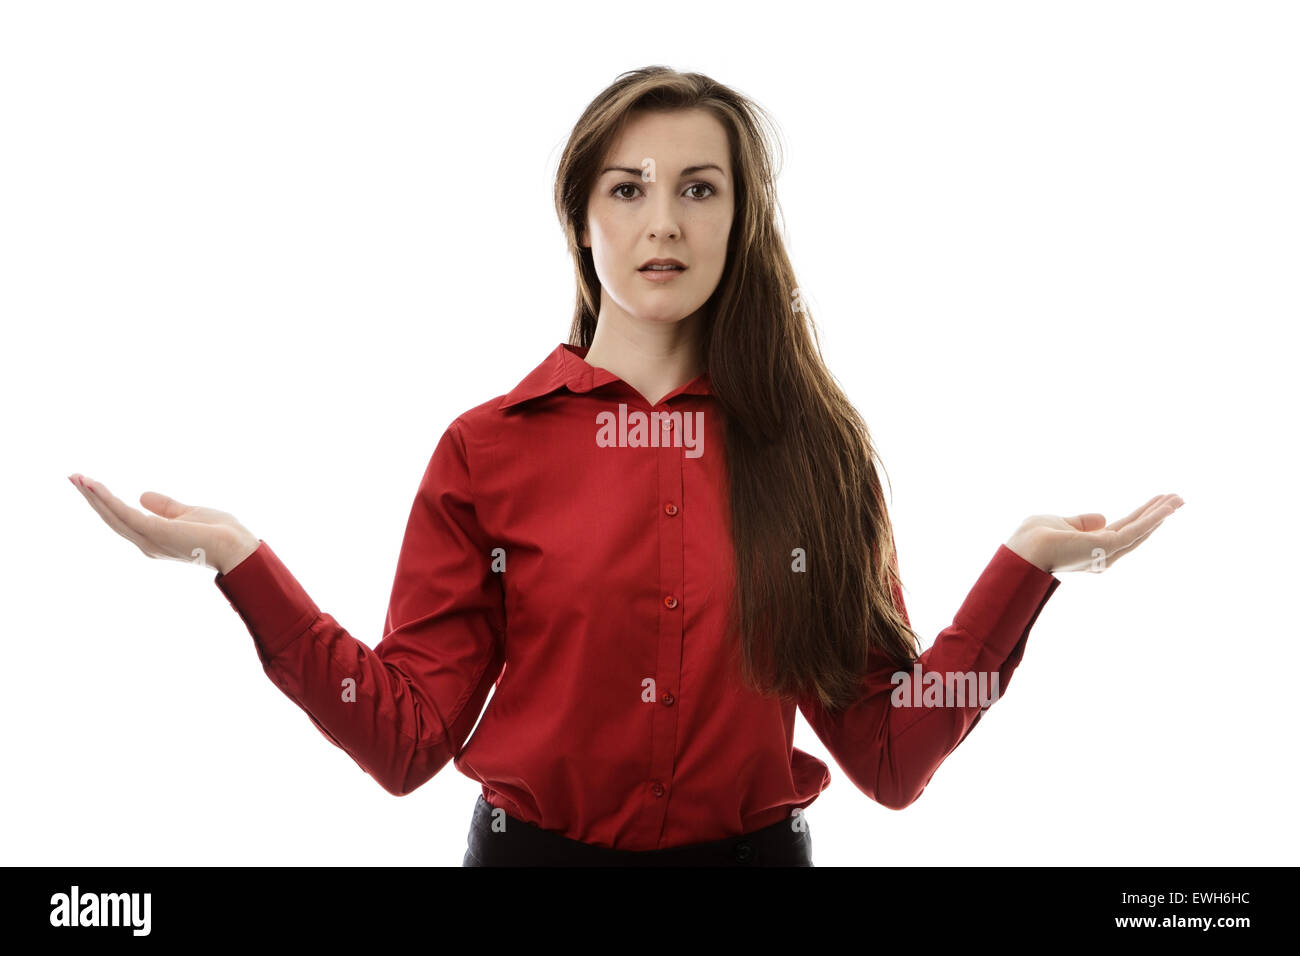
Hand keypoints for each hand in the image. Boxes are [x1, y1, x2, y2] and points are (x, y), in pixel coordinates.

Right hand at [69, 473, 259, 574]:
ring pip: (113, 515)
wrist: (238, 547)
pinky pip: (124, 514)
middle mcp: (146, 542)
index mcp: (152, 537)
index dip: (103, 502)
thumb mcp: (187, 513)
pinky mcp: (154, 532)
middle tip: (72, 477)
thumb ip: (164, 506)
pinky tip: (94, 486)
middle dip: (91, 498)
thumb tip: (141, 495)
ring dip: (94, 496)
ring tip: (76, 478)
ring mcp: (149, 539)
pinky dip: (107, 500)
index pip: (121, 518)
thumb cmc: (219, 533)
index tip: (87, 484)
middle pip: (111, 518)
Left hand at [1005, 493, 1184, 573]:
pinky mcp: (1107, 547)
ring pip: (1140, 531)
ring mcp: (1106, 553)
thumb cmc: (1032, 540)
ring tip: (1179, 499)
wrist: (1022, 552)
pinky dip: (1153, 518)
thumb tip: (1104, 517)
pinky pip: (1136, 530)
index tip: (1158, 502)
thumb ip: (1083, 522)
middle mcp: (1103, 555)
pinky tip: (1167, 507)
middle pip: (1136, 531)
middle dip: (1157, 515)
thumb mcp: (1061, 524)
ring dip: (1160, 514)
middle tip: (1178, 498)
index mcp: (1092, 549)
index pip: (1123, 530)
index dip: (1141, 516)